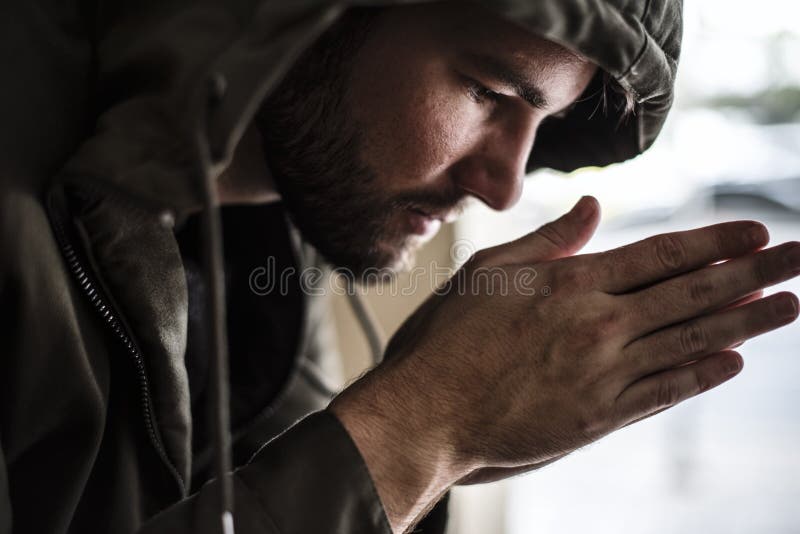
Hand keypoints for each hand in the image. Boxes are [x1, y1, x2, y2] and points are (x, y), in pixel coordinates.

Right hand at [330, 197, 799, 531]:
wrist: (429, 413)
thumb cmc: (448, 339)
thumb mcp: (490, 272)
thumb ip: (549, 240)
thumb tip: (593, 206)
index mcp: (570, 284)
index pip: (659, 255)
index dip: (713, 243)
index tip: (756, 232)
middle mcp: (598, 325)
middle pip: (690, 295)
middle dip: (754, 274)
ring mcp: (603, 374)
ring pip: (689, 342)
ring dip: (746, 323)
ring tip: (790, 306)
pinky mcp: (599, 417)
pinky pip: (664, 392)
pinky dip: (702, 376)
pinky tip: (732, 362)